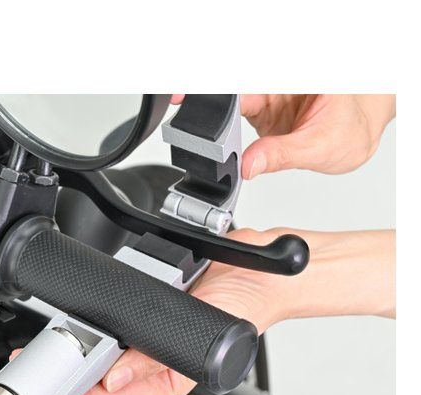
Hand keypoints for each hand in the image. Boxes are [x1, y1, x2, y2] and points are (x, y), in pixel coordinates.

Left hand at [52, 227, 394, 394]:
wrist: (257, 273)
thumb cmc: (243, 310)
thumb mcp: (205, 341)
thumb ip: (161, 362)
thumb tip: (117, 379)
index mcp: (166, 379)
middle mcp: (152, 361)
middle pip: (98, 376)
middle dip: (64, 375)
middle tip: (32, 367)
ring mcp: (146, 336)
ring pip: (101, 349)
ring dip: (74, 347)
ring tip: (45, 348)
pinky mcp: (144, 310)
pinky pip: (113, 320)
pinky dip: (92, 321)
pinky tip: (76, 319)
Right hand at [171, 94, 395, 178]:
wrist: (358, 134)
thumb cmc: (352, 128)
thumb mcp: (320, 146)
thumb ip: (281, 154)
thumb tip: (248, 165)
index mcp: (292, 79)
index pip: (243, 83)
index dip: (213, 90)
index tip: (187, 96)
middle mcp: (274, 84)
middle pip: (229, 91)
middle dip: (206, 103)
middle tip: (185, 117)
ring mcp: (264, 96)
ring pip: (225, 103)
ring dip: (215, 122)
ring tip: (211, 142)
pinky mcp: (257, 110)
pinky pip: (229, 116)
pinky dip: (219, 133)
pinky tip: (222, 142)